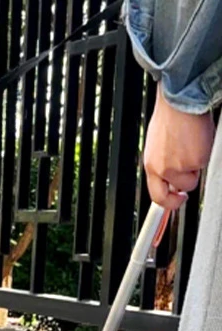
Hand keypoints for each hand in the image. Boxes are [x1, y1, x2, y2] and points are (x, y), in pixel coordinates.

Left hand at [143, 82, 215, 209]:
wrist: (179, 101)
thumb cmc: (170, 118)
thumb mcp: (158, 147)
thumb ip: (162, 163)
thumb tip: (170, 176)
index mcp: (151, 165)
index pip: (157, 196)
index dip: (168, 203)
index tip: (176, 201)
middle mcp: (163, 169)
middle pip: (178, 191)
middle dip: (183, 192)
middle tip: (187, 188)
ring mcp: (180, 165)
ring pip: (193, 177)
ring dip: (195, 167)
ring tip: (192, 147)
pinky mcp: (197, 159)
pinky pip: (204, 164)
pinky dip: (204, 154)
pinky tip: (198, 140)